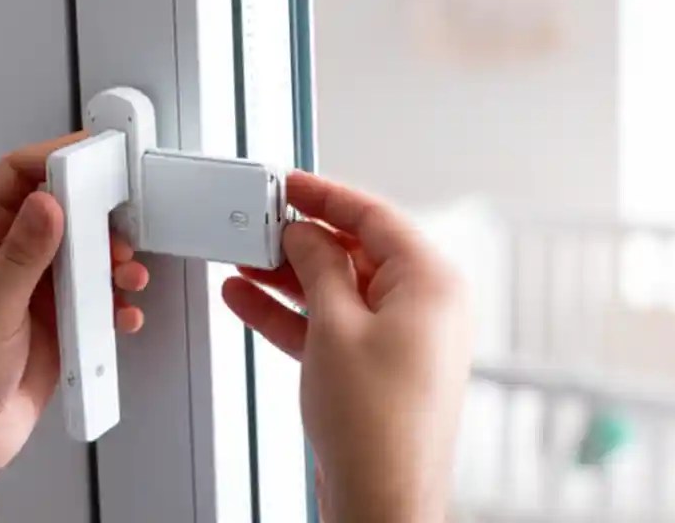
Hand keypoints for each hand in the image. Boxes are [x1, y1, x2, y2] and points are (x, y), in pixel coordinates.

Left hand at [0, 133, 147, 519]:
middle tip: (123, 225)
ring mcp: (31, 291)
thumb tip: (48, 201)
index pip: (18, 175)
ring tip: (128, 275)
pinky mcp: (53, 324)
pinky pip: (93, 300)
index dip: (55, 155)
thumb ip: (21, 253)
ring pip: (83, 255)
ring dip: (112, 262)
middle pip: (61, 210)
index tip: (94, 150)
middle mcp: (6, 258)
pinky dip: (114, 303)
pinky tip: (121, 313)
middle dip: (98, 214)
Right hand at [224, 172, 470, 522]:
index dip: (324, 195)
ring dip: (288, 275)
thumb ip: (317, 267)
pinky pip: (331, 322)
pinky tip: (249, 298)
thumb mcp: (334, 325)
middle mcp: (424, 306)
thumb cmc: (377, 425)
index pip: (374, 216)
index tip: (289, 184)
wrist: (381, 497)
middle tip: (259, 224)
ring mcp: (401, 338)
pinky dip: (292, 312)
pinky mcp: (377, 366)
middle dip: (300, 239)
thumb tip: (304, 234)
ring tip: (243, 257)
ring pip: (337, 287)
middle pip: (354, 250)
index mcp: (431, 283)